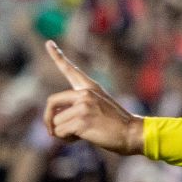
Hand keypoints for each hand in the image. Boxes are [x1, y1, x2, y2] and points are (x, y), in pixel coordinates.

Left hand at [43, 40, 143, 154]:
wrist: (133, 133)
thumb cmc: (116, 125)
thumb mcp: (100, 108)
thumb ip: (79, 107)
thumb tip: (54, 123)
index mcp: (90, 88)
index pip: (70, 70)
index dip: (57, 56)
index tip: (48, 43)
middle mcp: (85, 93)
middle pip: (52, 102)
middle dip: (48, 118)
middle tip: (52, 131)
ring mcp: (83, 106)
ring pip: (56, 122)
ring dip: (63, 133)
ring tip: (80, 135)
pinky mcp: (81, 120)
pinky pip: (60, 131)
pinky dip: (66, 139)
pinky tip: (81, 138)